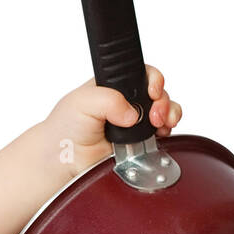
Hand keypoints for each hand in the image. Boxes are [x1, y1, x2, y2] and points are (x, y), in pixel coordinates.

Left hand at [46, 65, 182, 178]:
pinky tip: (160, 134)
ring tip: (159, 123)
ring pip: (166, 110)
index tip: (152, 90)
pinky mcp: (141, 142)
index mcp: (113, 85)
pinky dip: (167, 132)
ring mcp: (136, 122)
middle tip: (154, 113)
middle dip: (162, 100)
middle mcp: (127, 102)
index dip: (153, 79)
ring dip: (169, 114)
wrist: (64, 160)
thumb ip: (108, 100)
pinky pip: (163, 133)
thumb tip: (132, 113)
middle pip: (159, 92)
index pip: (142, 73)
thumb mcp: (82, 102)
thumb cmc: (66, 127)